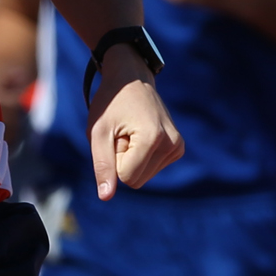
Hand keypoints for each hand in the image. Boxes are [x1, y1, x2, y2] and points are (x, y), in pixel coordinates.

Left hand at [86, 45, 183, 199]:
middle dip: (123, 160)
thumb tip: (105, 196)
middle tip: (123, 133)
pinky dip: (141, 156)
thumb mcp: (98, 132)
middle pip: (136, 180)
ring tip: (130, 132)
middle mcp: (172, 144)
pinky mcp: (178, 148)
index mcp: (153, 139)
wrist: (131, 79)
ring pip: (144, 177)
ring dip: (131, 158)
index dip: (114, 158)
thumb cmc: (111, 103)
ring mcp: (178, 146)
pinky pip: (151, 169)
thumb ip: (102, 165)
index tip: (117, 135)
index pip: (126, 178)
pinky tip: (140, 134)